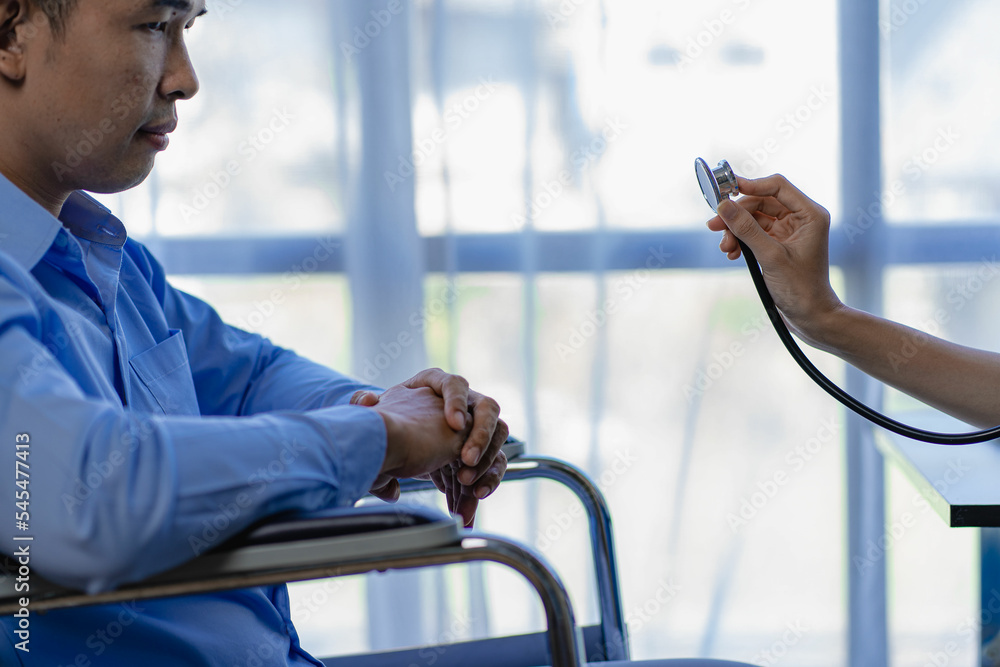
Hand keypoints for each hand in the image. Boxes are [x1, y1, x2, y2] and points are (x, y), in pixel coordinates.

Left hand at [353, 369, 508, 525]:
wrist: (392, 446)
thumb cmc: (385, 422)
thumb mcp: (375, 414)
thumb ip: (365, 406)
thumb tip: (366, 400)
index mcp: (437, 385)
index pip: (455, 384)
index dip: (457, 402)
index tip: (454, 425)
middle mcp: (463, 404)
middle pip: (488, 411)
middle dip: (481, 438)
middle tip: (467, 461)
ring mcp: (473, 432)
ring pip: (496, 443)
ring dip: (488, 466)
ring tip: (472, 489)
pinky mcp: (475, 458)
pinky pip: (489, 470)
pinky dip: (483, 487)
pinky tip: (471, 505)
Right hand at [705, 174, 844, 345]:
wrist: (809, 316)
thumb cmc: (800, 288)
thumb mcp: (770, 256)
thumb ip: (746, 229)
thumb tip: (724, 206)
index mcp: (809, 214)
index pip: (777, 187)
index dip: (750, 185)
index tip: (725, 190)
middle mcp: (800, 218)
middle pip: (761, 202)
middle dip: (737, 215)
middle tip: (715, 226)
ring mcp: (788, 231)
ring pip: (754, 219)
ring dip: (736, 231)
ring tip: (726, 248)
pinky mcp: (778, 244)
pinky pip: (753, 233)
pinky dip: (741, 241)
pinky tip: (733, 254)